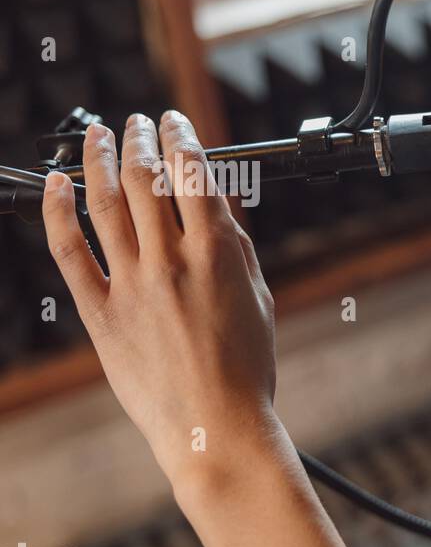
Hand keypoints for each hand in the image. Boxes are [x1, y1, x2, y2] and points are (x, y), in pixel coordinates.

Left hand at [42, 111, 277, 489]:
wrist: (215, 425)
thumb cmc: (246, 367)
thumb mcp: (258, 297)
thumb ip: (236, 246)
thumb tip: (216, 201)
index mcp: (217, 254)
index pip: (193, 172)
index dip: (181, 135)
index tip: (174, 121)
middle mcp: (170, 261)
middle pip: (145, 177)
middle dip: (140, 138)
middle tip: (137, 122)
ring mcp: (130, 285)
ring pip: (104, 202)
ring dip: (100, 158)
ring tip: (99, 134)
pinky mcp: (99, 312)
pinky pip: (70, 251)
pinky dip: (59, 211)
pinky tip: (57, 184)